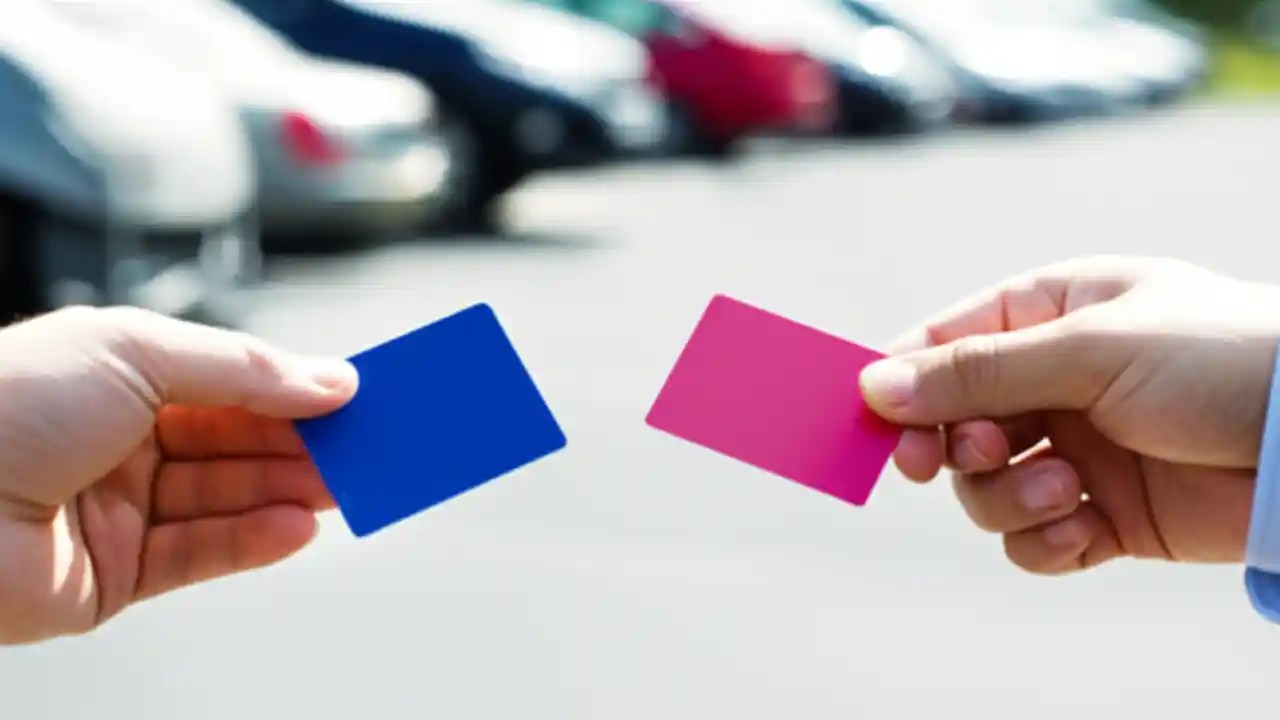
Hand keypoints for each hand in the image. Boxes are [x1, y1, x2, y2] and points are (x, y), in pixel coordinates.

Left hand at [0, 307, 356, 644]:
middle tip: (370, 443)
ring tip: (346, 485)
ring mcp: (122, 510)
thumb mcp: (137, 352)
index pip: (233, 383)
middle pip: (239, 443)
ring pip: (229, 498)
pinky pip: (201, 554)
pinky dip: (255, 541)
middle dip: (305, 441)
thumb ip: (243, 369)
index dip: (295, 387)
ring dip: (291, 490)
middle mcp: (124, 442)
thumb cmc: (7, 403)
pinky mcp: (118, 576)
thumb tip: (330, 381)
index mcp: (124, 378)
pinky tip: (298, 525)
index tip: (358, 394)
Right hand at [860, 257, 1279, 573]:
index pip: (943, 342)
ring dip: (1009, 497)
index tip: (874, 426)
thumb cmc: (1216, 359)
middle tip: (982, 455)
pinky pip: (1032, 538)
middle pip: (952, 423)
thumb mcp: (1088, 349)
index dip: (902, 384)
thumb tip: (872, 386)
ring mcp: (1077, 448)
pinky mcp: (1103, 513)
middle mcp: (1053, 380)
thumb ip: (977, 371)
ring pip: (985, 488)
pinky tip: (1086, 528)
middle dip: (956, 448)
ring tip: (1067, 488)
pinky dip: (1045, 541)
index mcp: (1048, 315)